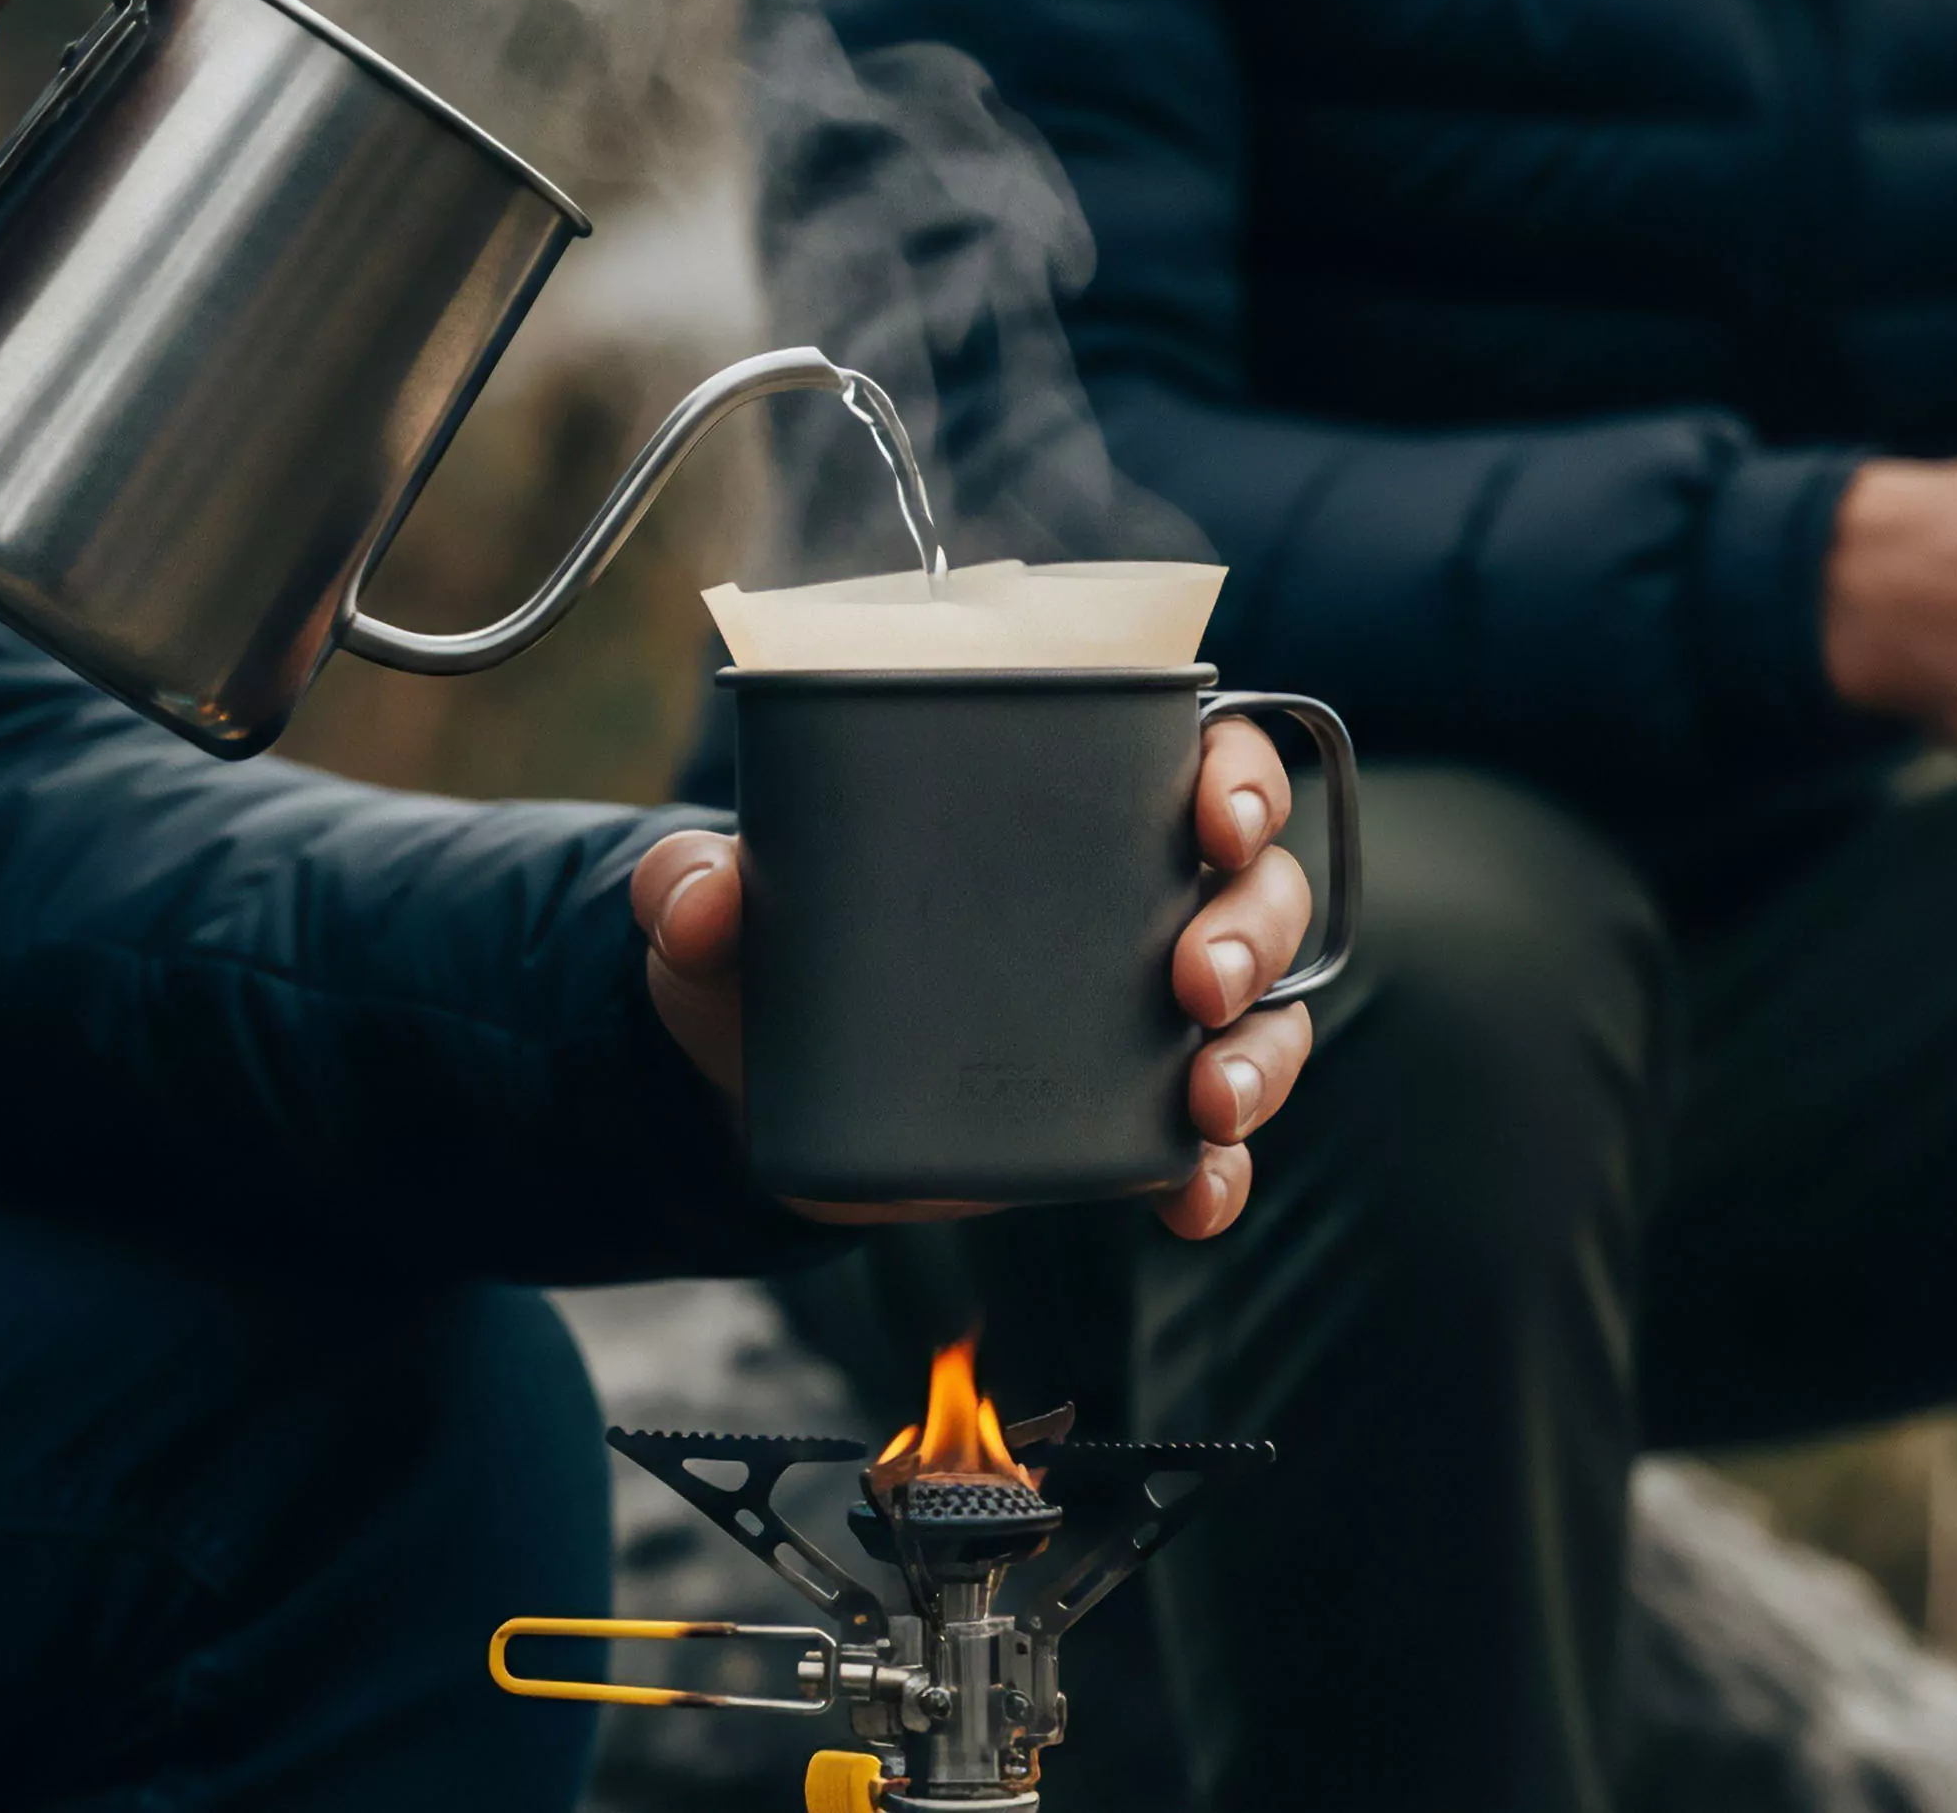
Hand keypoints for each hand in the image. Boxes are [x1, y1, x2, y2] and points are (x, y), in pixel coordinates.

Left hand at [633, 718, 1318, 1240]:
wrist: (750, 1097)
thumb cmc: (763, 958)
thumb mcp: (720, 912)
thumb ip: (695, 884)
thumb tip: (698, 897)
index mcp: (1060, 809)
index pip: (1198, 760)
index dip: (1242, 777)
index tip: (1215, 819)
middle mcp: (1125, 901)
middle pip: (1257, 890)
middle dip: (1252, 929)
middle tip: (1193, 978)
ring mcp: (1132, 1015)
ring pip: (1261, 1015)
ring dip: (1260, 1055)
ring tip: (1206, 1098)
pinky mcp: (1116, 1118)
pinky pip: (1209, 1144)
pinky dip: (1218, 1171)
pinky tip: (1193, 1195)